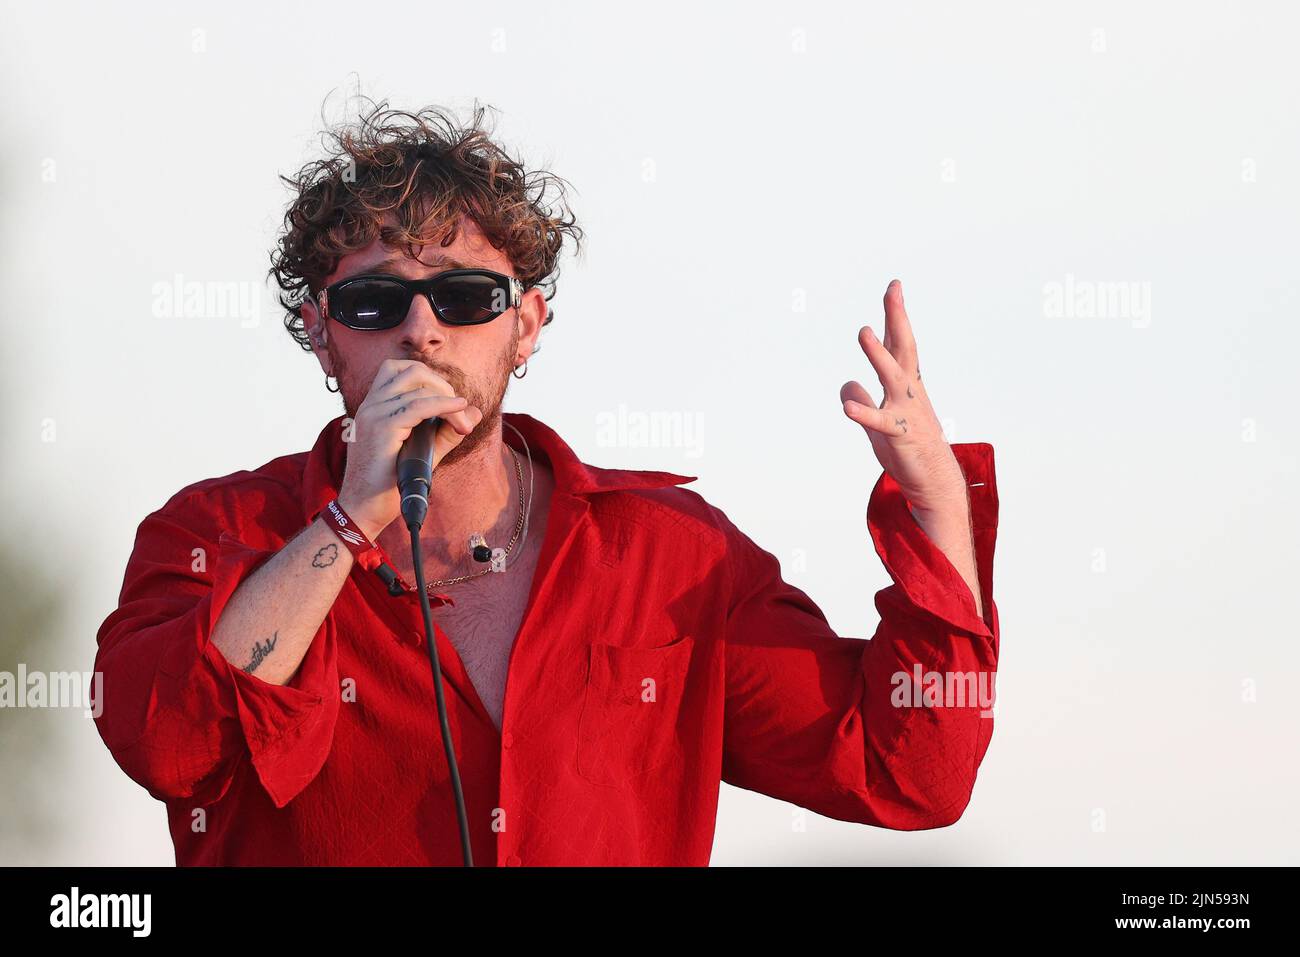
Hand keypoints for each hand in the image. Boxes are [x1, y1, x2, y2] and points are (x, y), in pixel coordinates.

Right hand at [336, 359, 482, 538]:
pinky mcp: (382, 428)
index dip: (431, 379)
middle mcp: (371, 405)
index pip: (400, 370)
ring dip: (448, 400)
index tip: (450, 403)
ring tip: (462, 425)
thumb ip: (446, 432)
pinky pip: (419, 406)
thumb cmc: (387, 484)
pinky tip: (459, 409)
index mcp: (373, 406)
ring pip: (418, 384)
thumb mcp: (421, 452)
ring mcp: (374, 414)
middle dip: (442, 384)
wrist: (363, 508)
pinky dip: (443, 405)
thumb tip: (474, 411)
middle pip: (411, 369)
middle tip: (458, 409)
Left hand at [840, 280, 966, 513]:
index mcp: (904, 385)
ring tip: (863, 331)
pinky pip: (879, 422)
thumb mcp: (878, 423)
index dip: (894, 316)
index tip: (894, 286)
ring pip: (892, 377)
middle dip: (897, 318)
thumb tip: (847, 385)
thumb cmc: (908, 449)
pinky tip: (846, 407)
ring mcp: (905, 411)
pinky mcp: (898, 435)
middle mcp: (908, 391)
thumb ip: (863, 400)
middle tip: (893, 289)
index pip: (898, 344)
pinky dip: (863, 413)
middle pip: (902, 348)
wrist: (933, 481)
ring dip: (878, 355)